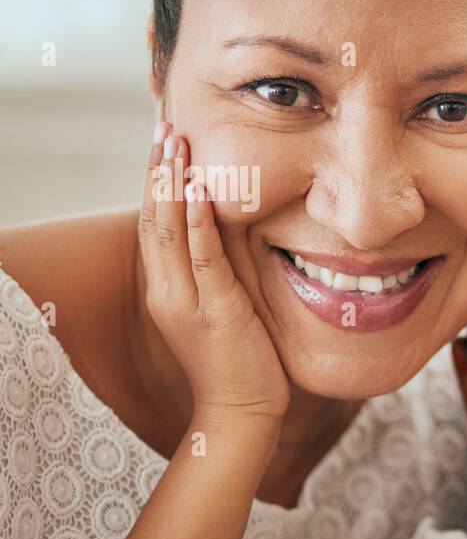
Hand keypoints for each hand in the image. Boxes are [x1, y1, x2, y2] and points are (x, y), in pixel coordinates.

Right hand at [138, 122, 289, 423]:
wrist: (242, 412)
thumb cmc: (241, 361)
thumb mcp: (221, 308)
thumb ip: (217, 273)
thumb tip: (229, 236)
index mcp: (167, 289)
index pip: (154, 225)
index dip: (156, 182)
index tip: (164, 142)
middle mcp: (168, 291)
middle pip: (153, 219)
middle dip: (158, 171)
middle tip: (164, 126)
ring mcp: (187, 301)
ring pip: (169, 232)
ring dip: (171, 184)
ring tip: (176, 142)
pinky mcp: (215, 311)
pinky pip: (203, 260)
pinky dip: (197, 224)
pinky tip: (197, 193)